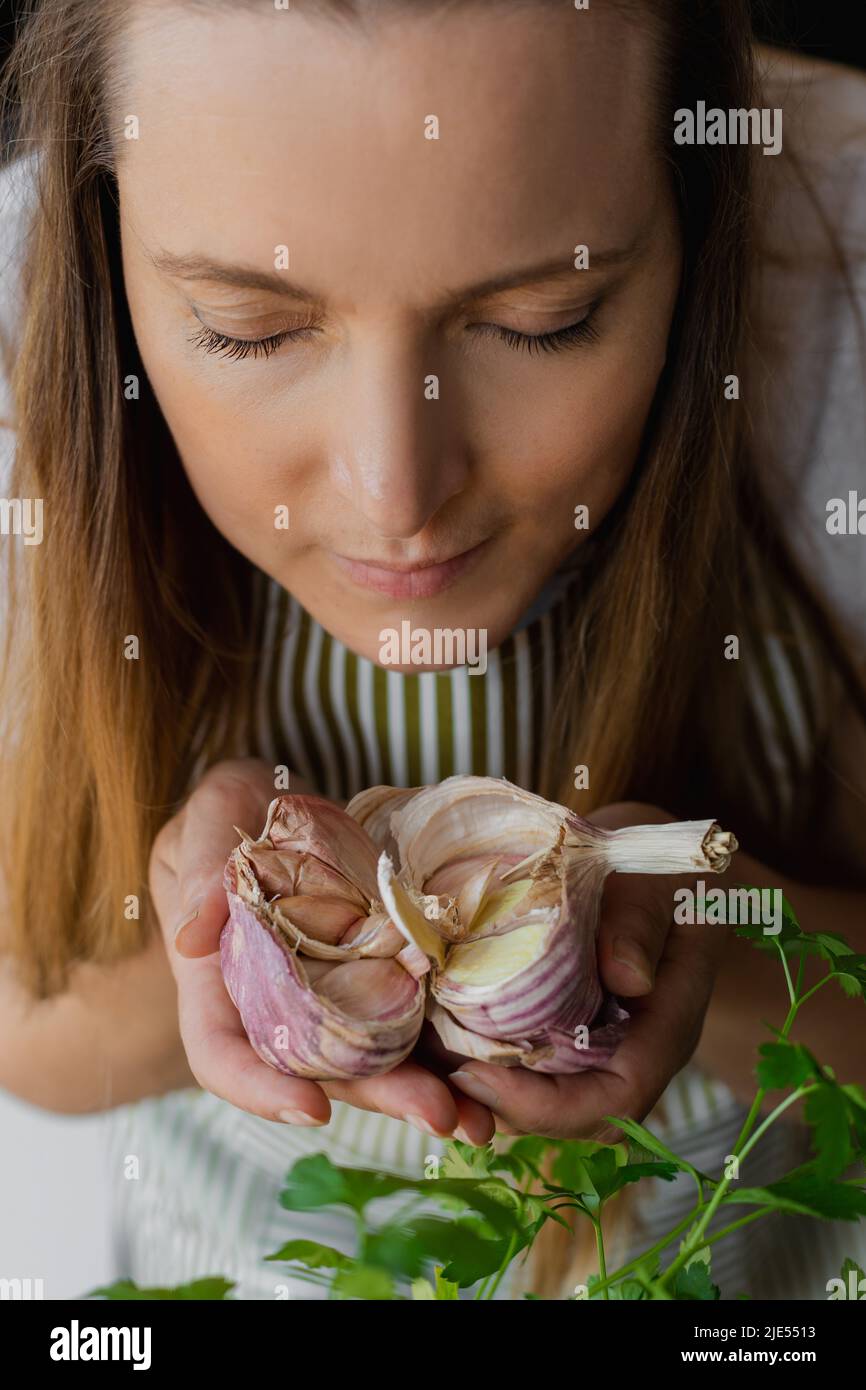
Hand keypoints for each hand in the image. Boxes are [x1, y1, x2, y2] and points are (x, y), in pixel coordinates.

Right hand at [149, 758, 494, 1143]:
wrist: (282, 805)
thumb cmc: (233, 808)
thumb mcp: (215, 815)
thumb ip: (204, 866)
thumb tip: (192, 938)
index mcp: (221, 979)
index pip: (222, 1053)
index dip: (260, 1088)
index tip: (313, 1108)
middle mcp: (280, 1003)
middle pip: (321, 1070)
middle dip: (381, 1099)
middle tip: (441, 1117)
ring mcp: (338, 993)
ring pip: (377, 1056)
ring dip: (428, 1089)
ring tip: (483, 1117)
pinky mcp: (384, 972)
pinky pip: (415, 1013)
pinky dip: (452, 1044)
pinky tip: (497, 1063)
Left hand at [445, 802, 731, 1139]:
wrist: (647, 865)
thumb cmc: (659, 874)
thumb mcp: (657, 885)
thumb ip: (641, 926)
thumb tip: (628, 977)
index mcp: (661, 1032)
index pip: (615, 1099)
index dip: (546, 1106)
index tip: (477, 1078)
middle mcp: (621, 1055)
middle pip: (559, 1113)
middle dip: (489, 1106)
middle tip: (422, 1080)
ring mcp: (584, 1048)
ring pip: (527, 1094)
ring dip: (468, 1087)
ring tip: (410, 1061)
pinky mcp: (550, 1030)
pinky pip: (510, 1060)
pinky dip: (463, 1052)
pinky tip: (418, 1028)